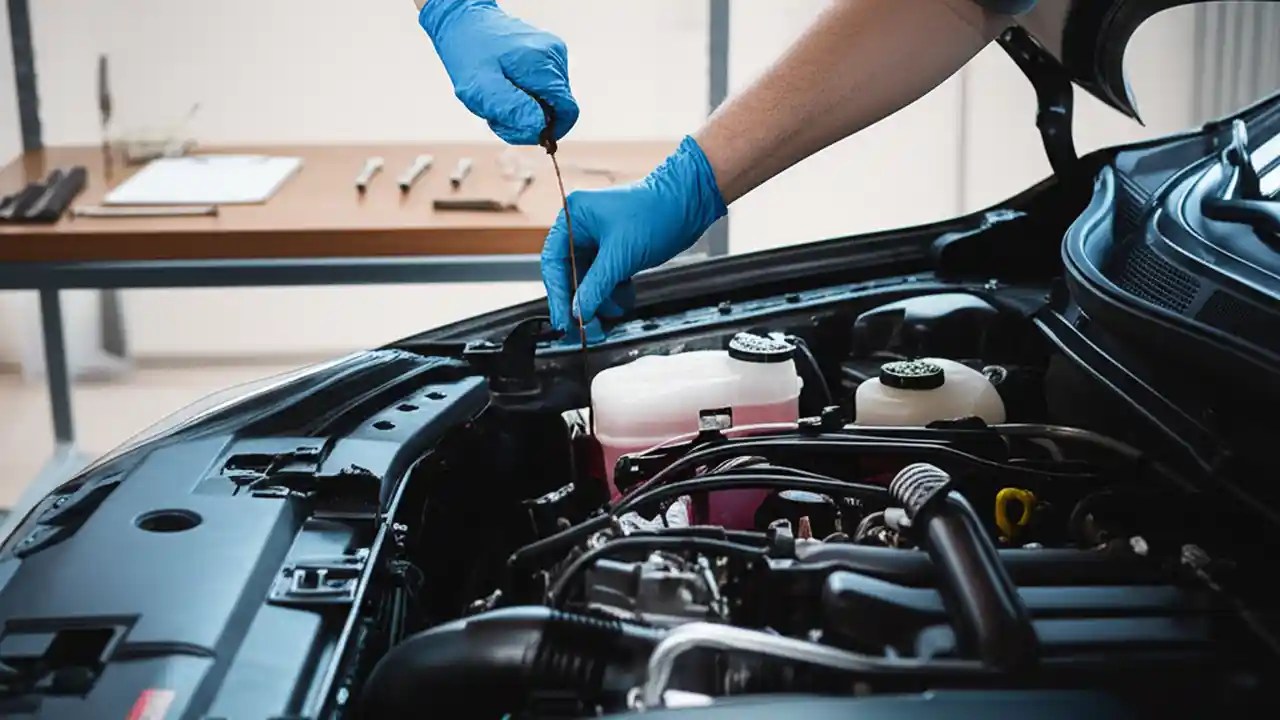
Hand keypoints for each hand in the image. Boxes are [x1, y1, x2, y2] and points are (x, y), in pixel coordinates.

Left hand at [420, 0, 577, 144]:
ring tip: (500, 98)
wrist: (464, 21)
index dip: (549, 131)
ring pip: (552, 101)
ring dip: (526, 109)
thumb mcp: (479, 88)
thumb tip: (539, 126)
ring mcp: (555, 53)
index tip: (522, 130)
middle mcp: (555, 56)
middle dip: (530, 121)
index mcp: (542, 65)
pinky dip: (527, 97)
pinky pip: (547, 89)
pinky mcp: (549, 54)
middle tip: (499, 114)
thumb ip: (510, 108)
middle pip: (559, 109)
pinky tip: (507, 88)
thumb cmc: (468, 53)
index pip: (567, 112)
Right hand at [541, 136, 726, 335]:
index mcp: (574, 217)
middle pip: (570, 274)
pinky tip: (624, 300)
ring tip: (613, 312)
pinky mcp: (617, 250)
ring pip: (589, 279)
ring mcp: (600, 239)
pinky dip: (614, 291)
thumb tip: (578, 313)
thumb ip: (595, 287)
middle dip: (581, 301)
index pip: (553, 262)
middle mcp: (582, 227)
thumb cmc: (655, 213)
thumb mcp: (620, 255)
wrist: (690, 203)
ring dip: (600, 299)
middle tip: (588, 328)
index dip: (557, 294)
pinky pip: (606, 277)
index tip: (565, 320)